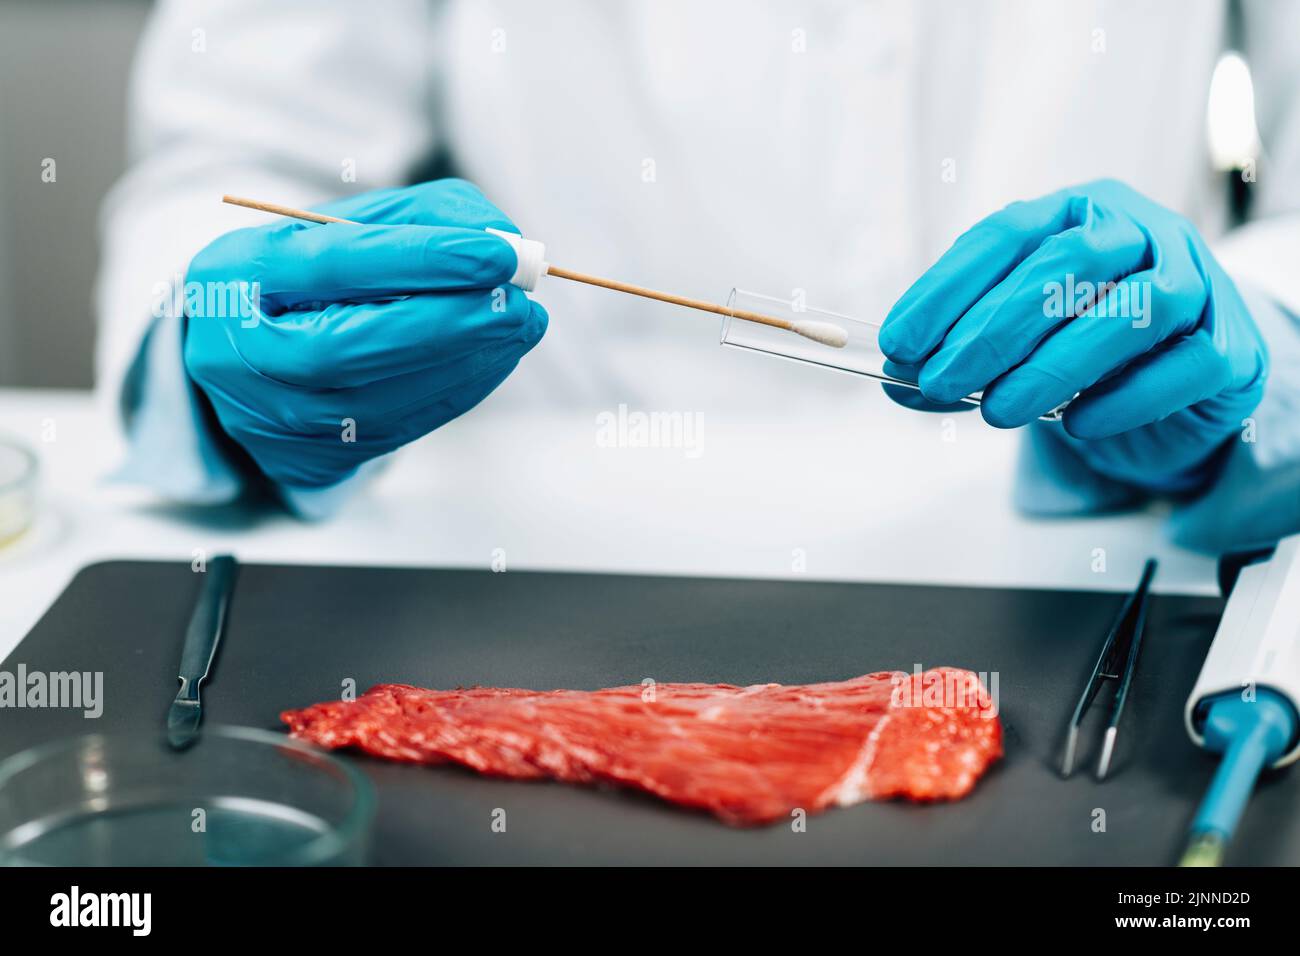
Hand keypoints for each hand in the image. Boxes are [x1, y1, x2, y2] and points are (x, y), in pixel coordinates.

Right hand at [183, 179, 546, 489]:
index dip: (422, 259)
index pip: (335, 267)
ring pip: (386, 398)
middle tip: (519, 299)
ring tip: (522, 322)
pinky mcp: (316, 456)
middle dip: (451, 322)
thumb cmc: (292, 282)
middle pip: (354, 347)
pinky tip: (498, 355)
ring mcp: (277, 417)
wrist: (237, 360)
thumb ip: (412, 219)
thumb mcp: (329, 231)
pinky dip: (461, 388)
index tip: (497, 252)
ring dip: (470, 359)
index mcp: (236, 277)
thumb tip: (496, 233)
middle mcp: (244, 356)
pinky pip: (404, 427)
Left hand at [877, 179, 1267, 490]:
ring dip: (1054, 366)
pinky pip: (1185, 365)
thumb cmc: (1085, 342)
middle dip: (992, 330)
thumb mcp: (1018, 337)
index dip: (947, 289)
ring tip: (999, 412)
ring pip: (1133, 310)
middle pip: (1066, 266)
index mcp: (1076, 212)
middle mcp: (1140, 231)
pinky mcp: (1230, 345)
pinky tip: (1079, 424)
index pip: (1005, 235)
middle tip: (941, 382)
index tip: (899, 342)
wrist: (1178, 378)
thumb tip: (897, 379)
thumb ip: (961, 351)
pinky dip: (1127, 397)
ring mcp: (1196, 281)